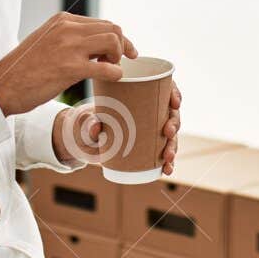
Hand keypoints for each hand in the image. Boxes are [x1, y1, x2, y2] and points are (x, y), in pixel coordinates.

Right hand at [0, 11, 135, 117]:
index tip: (122, 51)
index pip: (102, 22)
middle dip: (123, 45)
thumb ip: (67, 38)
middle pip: (112, 28)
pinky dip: (115, 73)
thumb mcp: (46, 41)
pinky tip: (112, 79)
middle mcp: (67, 28)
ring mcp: (68, 47)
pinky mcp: (69, 68)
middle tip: (122, 61)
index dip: (117, 37)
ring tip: (110, 69)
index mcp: (62, 20)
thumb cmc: (23, 69)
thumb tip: (93, 46)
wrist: (2, 86)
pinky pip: (106, 67)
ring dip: (118, 57)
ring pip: (113, 41)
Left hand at [54, 80, 183, 174]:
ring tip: (168, 157)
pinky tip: (167, 169)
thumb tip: (96, 126)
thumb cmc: (87, 121)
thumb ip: (89, 121)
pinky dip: (167, 162)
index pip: (164, 88)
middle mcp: (149, 110)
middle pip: (171, 113)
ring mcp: (150, 129)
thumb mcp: (85, 120)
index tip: (175, 103)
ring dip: (173, 145)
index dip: (174, 93)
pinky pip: (162, 152)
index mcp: (138, 94)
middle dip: (174, 123)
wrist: (83, 139)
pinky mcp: (148, 146)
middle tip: (168, 132)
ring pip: (170, 135)